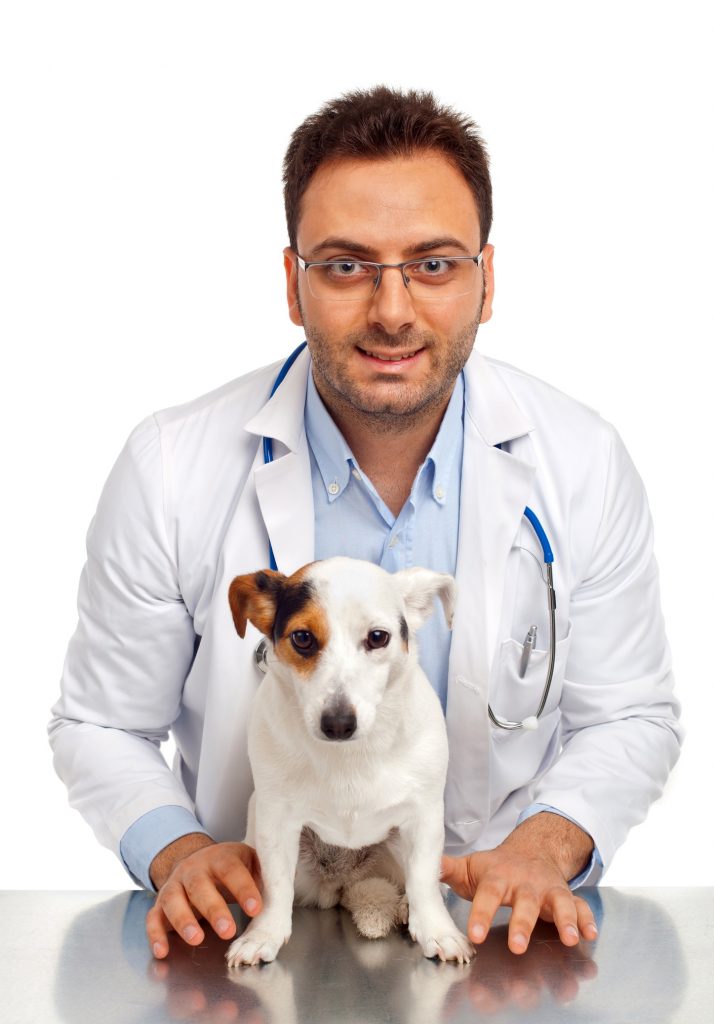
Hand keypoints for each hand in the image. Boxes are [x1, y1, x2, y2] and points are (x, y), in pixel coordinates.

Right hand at [146, 834, 263, 958]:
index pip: (231, 869)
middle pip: (200, 886)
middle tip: (228, 930)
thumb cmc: (228, 867)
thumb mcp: (248, 863)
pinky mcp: (160, 905)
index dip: (243, 888)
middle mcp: (193, 870)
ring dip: (183, 920)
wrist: (196, 860)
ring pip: (173, 900)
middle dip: (214, 909)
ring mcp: (174, 886)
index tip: (256, 909)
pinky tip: (163, 951)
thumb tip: (280, 899)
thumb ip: (262, 877)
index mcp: (219, 858)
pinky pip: (153, 918)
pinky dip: (155, 935)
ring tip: (196, 939)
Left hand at [440, 812, 598, 954]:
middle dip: (522, 925)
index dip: (482, 913)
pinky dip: (587, 919)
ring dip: (565, 921)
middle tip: (517, 946)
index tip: (477, 935)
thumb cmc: (496, 867)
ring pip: (559, 903)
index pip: (488, 894)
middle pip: (525, 902)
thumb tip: (422, 867)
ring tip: (571, 940)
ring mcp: (548, 889)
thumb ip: (447, 870)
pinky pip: (580, 906)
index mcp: (499, 877)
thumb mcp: (471, 867)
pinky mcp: (566, 896)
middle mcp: (525, 883)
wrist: (531, 850)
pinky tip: (591, 935)